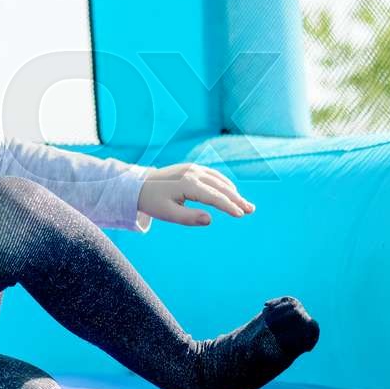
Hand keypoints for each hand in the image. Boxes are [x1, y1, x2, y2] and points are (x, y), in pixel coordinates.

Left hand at [137, 162, 255, 226]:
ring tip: (245, 205)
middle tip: (251, 210)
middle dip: (237, 199)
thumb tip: (210, 220)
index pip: (214, 196)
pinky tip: (231, 192)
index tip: (241, 215)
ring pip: (219, 180)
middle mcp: (193, 173)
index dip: (229, 206)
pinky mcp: (192, 168)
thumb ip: (189, 218)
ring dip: (233, 191)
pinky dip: (224, 183)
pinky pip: (213, 175)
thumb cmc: (153, 202)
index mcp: (187, 184)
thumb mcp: (168, 214)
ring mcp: (193, 168)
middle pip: (221, 187)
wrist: (138, 185)